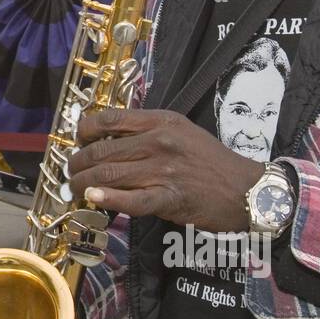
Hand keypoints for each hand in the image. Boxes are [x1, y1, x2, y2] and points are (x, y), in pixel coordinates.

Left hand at [65, 109, 263, 231]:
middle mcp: (160, 142)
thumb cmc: (211, 161)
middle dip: (78, 163)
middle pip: (103, 150)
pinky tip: (94, 198)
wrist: (247, 189)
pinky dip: (108, 198)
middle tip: (72, 172)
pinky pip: (132, 199)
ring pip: (110, 174)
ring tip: (76, 189)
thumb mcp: (181, 132)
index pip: (110, 119)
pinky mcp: (170, 198)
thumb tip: (109, 138)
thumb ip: (148, 131)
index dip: (85, 129)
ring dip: (83, 183)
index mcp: (162, 121)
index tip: (78, 140)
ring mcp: (165, 170)